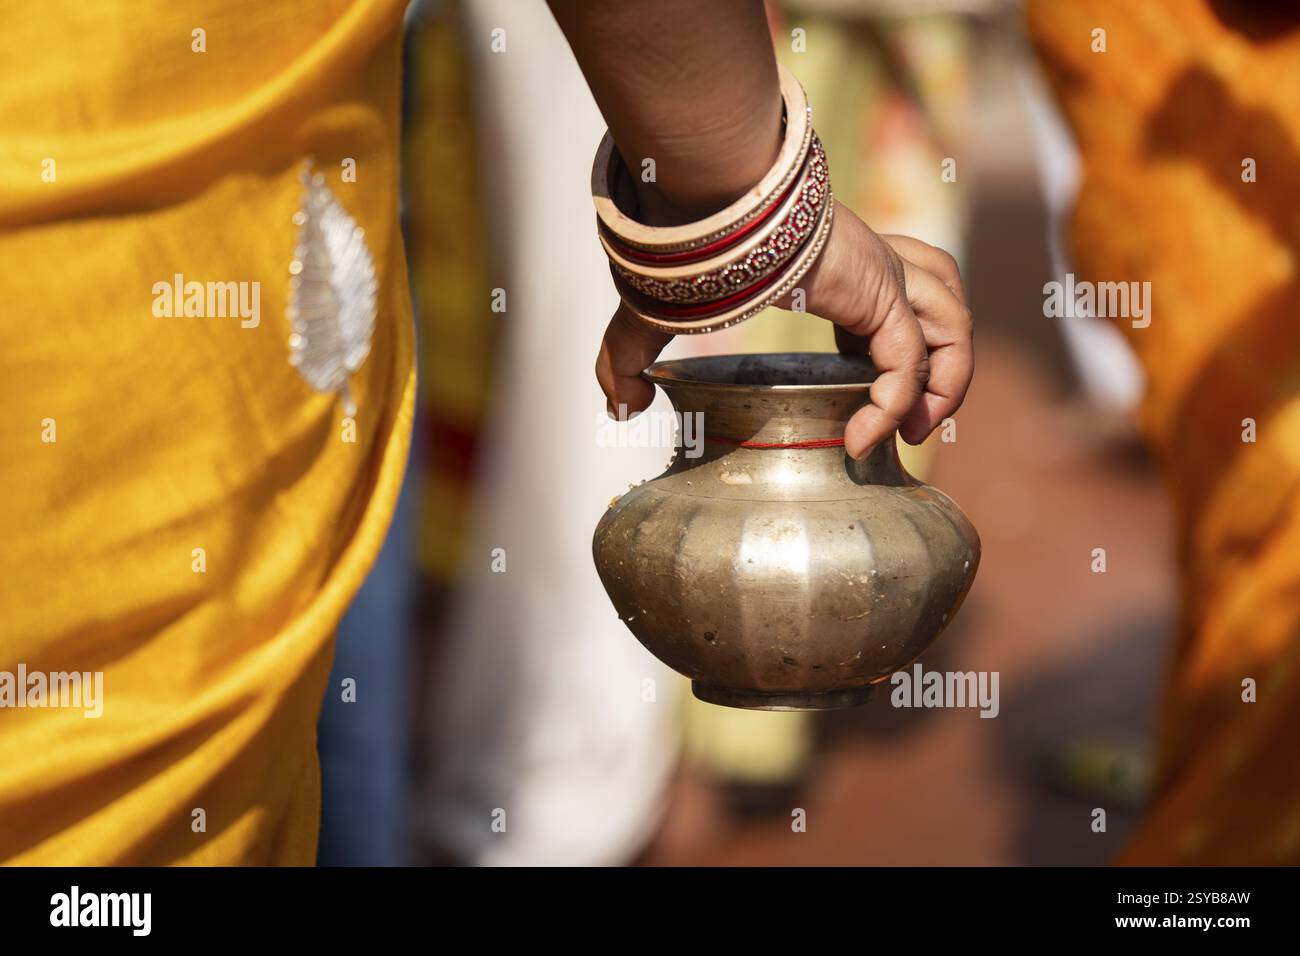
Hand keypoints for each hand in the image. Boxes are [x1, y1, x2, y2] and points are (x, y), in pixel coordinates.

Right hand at [594, 199, 973, 458]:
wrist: (695, 211)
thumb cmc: (677, 252)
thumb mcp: (654, 319)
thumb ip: (629, 363)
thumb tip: (620, 408)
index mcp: (843, 269)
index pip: (897, 306)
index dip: (896, 360)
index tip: (869, 411)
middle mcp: (875, 267)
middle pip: (944, 308)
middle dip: (944, 371)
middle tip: (914, 426)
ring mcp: (883, 274)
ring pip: (951, 327)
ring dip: (946, 386)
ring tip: (911, 435)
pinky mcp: (880, 290)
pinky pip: (908, 359)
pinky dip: (893, 404)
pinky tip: (863, 438)